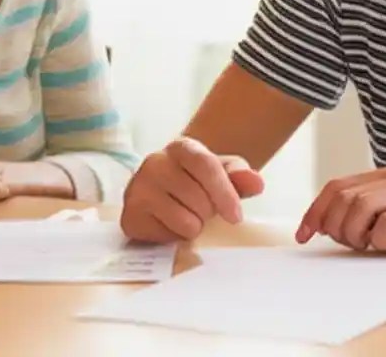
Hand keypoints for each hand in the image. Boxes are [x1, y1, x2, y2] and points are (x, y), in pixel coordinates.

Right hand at [120, 137, 264, 242]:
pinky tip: (170, 223)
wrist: (167, 188)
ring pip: (184, 221)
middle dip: (209, 211)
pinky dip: (175, 236)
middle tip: (203, 208)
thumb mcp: (224, 173)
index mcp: (180, 148)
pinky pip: (167, 237)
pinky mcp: (129, 216)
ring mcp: (137, 189)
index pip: (205, 166)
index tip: (236, 217)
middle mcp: (154, 163)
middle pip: (198, 199)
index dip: (224, 193)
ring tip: (186, 214)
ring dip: (194, 225)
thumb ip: (242, 176)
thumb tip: (256, 182)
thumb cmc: (199, 180)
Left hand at [297, 168, 385, 250]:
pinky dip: (377, 238)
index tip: (303, 235)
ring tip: (363, 246)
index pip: (336, 186)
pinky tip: (384, 247)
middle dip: (330, 224)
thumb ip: (375, 209)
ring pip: (360, 206)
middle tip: (343, 244)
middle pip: (342, 196)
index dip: (314, 210)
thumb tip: (335, 226)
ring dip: (352, 232)